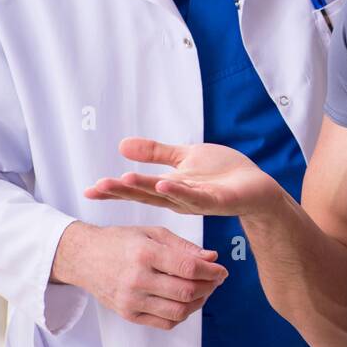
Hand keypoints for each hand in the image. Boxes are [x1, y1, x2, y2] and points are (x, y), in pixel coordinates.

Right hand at [52, 222, 227, 330]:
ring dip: (199, 302)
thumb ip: (184, 247)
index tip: (222, 270)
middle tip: (216, 279)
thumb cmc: (120, 242)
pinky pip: (165, 323)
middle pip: (186, 292)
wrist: (84, 257)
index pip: (188, 268)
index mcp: (145, 254)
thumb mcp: (153, 233)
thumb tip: (212, 258)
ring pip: (178, 311)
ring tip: (203, 290)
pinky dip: (182, 315)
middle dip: (209, 287)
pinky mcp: (128, 314)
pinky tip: (186, 302)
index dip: (212, 271)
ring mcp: (131, 300)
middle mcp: (137, 279)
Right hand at [85, 137, 286, 217]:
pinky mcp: (216, 200)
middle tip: (96, 187)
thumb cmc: (223, 174)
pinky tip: (164, 184)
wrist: (257, 186)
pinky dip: (179, 190)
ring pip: (166, 195)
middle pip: (145, 194)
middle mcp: (178, 198)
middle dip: (121, 191)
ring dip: (145, 189)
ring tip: (123, 181)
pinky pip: (195, 196)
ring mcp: (196, 201)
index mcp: (169, 188)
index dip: (114, 189)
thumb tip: (121, 145)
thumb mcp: (184, 158)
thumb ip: (156, 153)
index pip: (137, 189)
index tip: (89, 189)